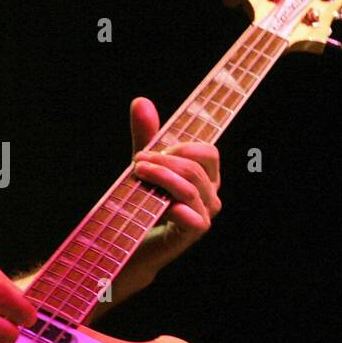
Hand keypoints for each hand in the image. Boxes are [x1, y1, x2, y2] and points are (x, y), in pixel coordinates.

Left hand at [127, 96, 221, 278]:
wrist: (131, 242)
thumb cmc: (142, 202)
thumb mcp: (144, 165)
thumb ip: (146, 137)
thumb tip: (140, 101)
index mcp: (206, 176)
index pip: (208, 152)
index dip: (180, 147)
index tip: (150, 151)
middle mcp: (211, 195)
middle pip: (196, 166)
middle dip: (164, 160)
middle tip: (137, 162)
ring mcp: (204, 215)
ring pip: (190, 186)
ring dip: (161, 176)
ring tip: (137, 174)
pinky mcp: (193, 233)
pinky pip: (192, 216)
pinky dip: (176, 207)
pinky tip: (162, 206)